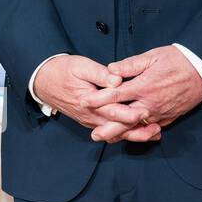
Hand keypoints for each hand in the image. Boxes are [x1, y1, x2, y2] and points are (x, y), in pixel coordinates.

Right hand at [33, 54, 161, 142]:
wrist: (44, 81)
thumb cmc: (64, 71)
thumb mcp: (81, 66)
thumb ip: (100, 74)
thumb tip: (116, 80)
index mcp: (89, 102)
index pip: (112, 112)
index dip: (130, 114)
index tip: (146, 112)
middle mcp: (90, 116)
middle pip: (116, 128)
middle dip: (137, 130)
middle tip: (157, 129)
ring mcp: (91, 120)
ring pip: (115, 132)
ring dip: (134, 134)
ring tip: (154, 133)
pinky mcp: (93, 120)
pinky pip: (110, 131)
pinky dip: (125, 132)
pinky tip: (141, 130)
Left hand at [80, 45, 201, 139]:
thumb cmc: (179, 60)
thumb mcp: (154, 56)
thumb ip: (131, 64)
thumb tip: (111, 70)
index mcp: (144, 86)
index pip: (115, 94)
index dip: (98, 99)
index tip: (84, 101)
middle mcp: (150, 103)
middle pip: (124, 119)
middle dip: (108, 127)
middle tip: (94, 135)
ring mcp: (160, 112)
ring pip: (137, 127)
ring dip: (122, 133)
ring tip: (108, 138)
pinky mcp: (169, 117)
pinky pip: (151, 128)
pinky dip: (140, 132)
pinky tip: (131, 134)